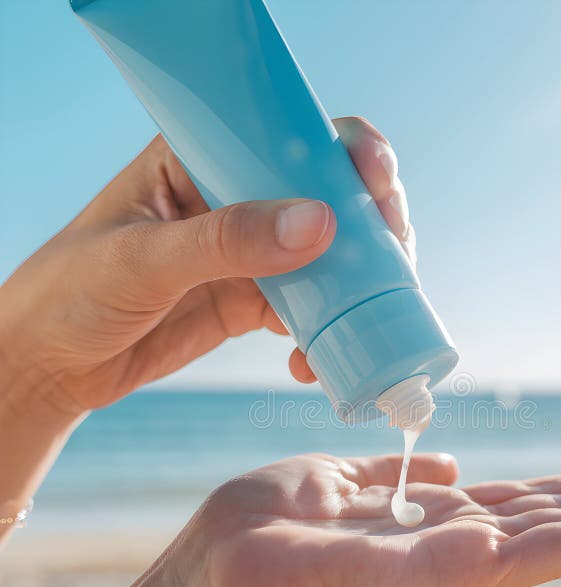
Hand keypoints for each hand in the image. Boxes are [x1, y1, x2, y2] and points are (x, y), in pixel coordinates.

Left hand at [0, 117, 412, 416]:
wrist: (53, 364)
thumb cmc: (72, 292)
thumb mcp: (144, 258)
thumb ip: (227, 239)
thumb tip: (320, 224)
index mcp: (202, 158)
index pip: (290, 136)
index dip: (346, 151)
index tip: (378, 183)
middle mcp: (236, 199)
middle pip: (327, 195)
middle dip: (371, 223)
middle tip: (395, 255)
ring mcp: (250, 253)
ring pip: (329, 256)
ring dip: (361, 283)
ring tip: (375, 314)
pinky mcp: (254, 301)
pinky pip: (310, 310)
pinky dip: (326, 334)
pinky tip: (314, 362)